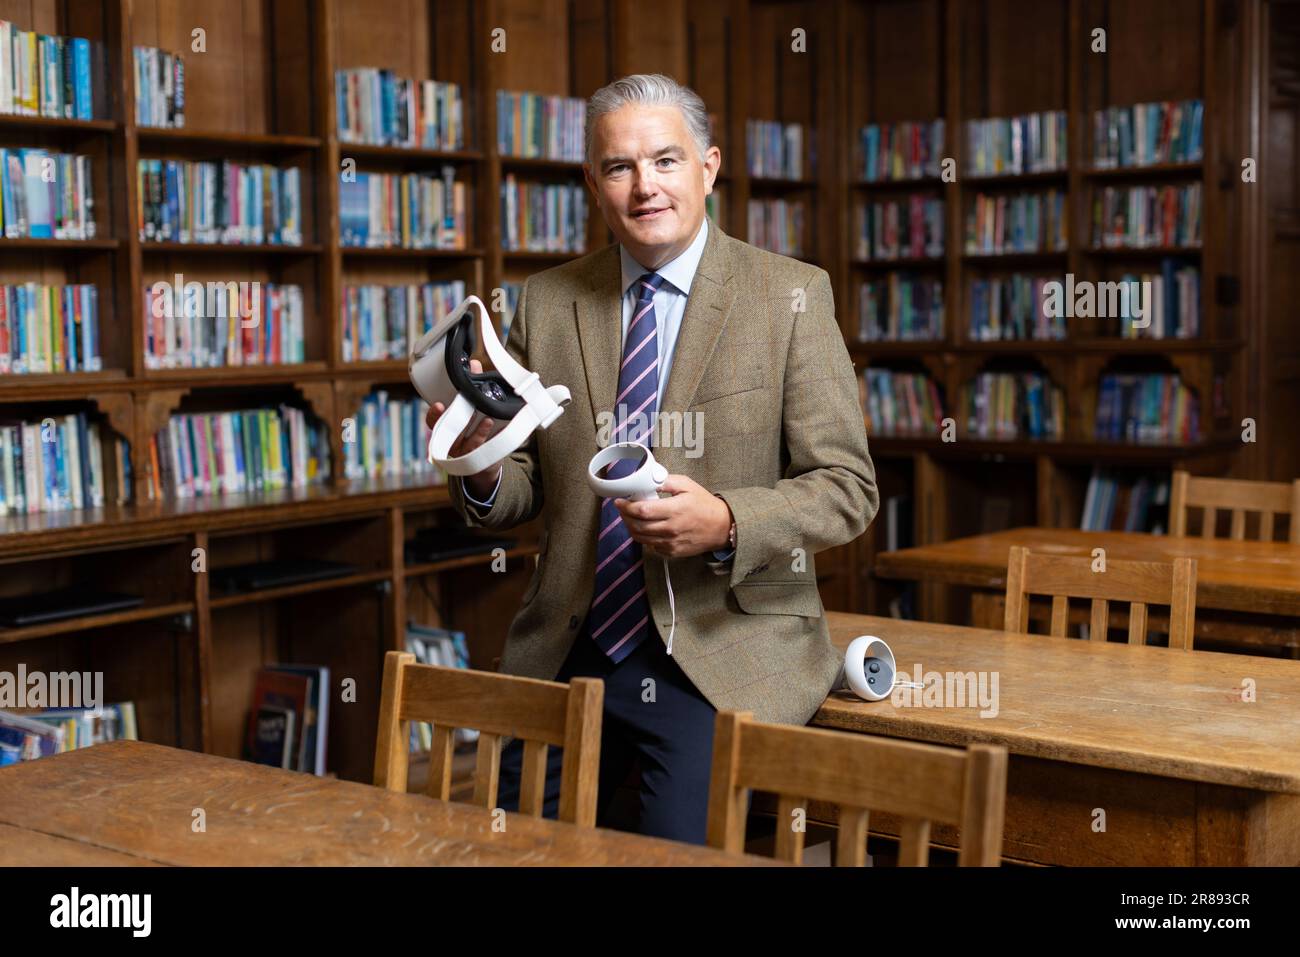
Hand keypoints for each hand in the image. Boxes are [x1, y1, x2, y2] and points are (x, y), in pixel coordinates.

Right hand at [424, 359, 502, 497]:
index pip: (434, 422)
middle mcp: (451, 443)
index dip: (434, 414)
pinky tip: (494, 426)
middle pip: (450, 432)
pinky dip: (488, 437)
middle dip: (456, 420)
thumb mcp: (472, 409)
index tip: (438, 405)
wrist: (485, 462)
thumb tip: (474, 365)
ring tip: (486, 419)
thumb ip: (472, 389)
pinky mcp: (479, 461)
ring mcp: (464, 454)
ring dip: (476, 431)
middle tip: (463, 408)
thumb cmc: (475, 430)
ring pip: (467, 443)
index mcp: (446, 429)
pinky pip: (483, 450)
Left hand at [614, 474, 732, 558]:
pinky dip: (644, 537)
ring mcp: (671, 542)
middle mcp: (671, 528)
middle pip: (637, 526)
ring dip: (631, 527)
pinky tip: (645, 528)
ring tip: (630, 518)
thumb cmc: (705, 505)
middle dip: (625, 516)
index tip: (620, 501)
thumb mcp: (688, 485)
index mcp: (675, 510)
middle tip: (622, 509)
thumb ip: (666, 481)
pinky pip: (651, 546)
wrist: (722, 527)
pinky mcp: (672, 551)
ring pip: (641, 538)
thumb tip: (649, 480)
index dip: (626, 506)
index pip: (642, 510)